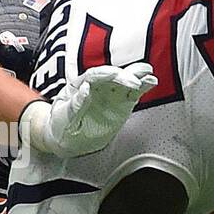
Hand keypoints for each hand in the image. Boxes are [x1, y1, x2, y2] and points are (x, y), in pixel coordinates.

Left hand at [20, 62, 156, 157]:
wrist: (68, 139)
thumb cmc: (62, 124)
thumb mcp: (63, 116)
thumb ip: (75, 103)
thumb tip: (86, 88)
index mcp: (79, 84)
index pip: (94, 75)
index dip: (105, 74)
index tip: (115, 75)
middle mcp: (97, 85)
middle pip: (112, 76)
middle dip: (124, 76)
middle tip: (134, 82)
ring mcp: (110, 94)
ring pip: (125, 81)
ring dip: (137, 76)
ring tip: (148, 74)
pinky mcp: (121, 104)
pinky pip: (133, 93)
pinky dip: (143, 87)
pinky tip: (151, 82)